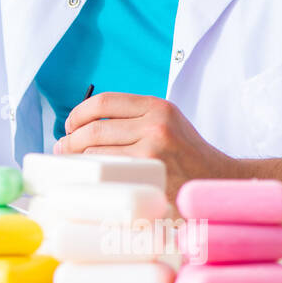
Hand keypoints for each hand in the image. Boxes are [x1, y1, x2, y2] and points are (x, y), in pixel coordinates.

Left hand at [56, 93, 237, 200]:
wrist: (219, 180)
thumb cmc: (186, 155)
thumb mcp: (166, 122)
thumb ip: (132, 118)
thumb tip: (81, 127)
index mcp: (156, 106)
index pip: (102, 102)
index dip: (78, 114)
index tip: (69, 126)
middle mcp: (155, 124)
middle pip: (93, 129)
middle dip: (70, 141)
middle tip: (62, 150)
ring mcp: (152, 151)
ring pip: (96, 153)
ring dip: (76, 160)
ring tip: (72, 166)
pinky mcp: (150, 176)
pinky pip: (107, 172)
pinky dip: (91, 175)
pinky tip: (88, 179)